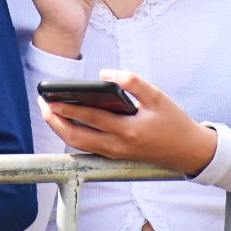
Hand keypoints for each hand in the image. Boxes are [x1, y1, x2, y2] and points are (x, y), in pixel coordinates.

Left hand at [38, 70, 217, 175]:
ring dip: (62, 129)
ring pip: (80, 144)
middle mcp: (118, 146)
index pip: (91, 118)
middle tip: (42, 104)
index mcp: (129, 130)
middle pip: (77, 137)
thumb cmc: (173, 122)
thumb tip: (106, 74)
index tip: (51, 97)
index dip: (69, 107)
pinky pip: (89, 147)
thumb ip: (132, 82)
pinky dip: (74, 135)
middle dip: (56, 121)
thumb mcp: (158, 97)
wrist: (188, 151)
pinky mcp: (116, 156)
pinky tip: (68, 121)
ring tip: (50, 111)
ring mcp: (115, 154)